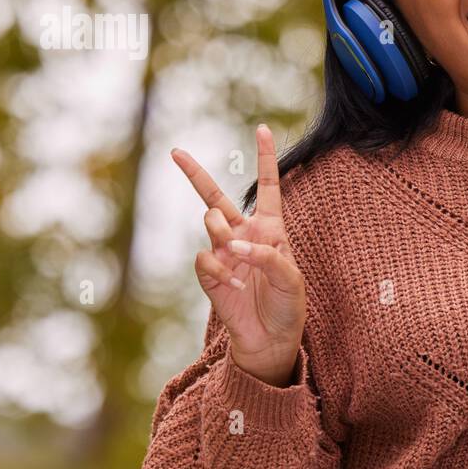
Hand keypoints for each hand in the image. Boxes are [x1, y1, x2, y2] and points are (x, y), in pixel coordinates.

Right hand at [172, 124, 305, 388]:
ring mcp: (223, 252)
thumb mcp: (292, 279)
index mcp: (270, 227)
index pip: (267, 186)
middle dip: (194, 173)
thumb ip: (268, 256)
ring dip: (222, 232)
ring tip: (237, 252)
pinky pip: (205, 258)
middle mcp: (243, 234)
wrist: (271, 340)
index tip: (262, 128)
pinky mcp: (210, 274)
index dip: (265, 158)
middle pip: (215, 196)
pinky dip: (219, 269)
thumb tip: (233, 245)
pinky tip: (235, 284)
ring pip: (210, 222)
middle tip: (175, 151)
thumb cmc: (289, 306)